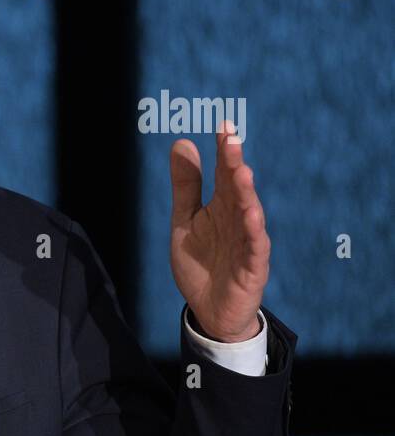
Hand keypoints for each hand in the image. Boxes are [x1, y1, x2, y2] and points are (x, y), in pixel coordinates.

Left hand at [169, 120, 269, 342]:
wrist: (209, 310)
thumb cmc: (202, 263)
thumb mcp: (185, 220)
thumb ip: (186, 185)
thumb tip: (182, 142)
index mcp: (222, 207)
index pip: (225, 174)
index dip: (224, 151)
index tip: (223, 126)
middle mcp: (237, 220)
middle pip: (237, 189)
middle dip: (234, 165)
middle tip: (230, 139)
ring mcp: (246, 243)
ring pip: (249, 215)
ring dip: (247, 194)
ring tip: (242, 172)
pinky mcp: (252, 268)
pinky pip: (254, 248)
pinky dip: (254, 232)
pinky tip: (252, 216)